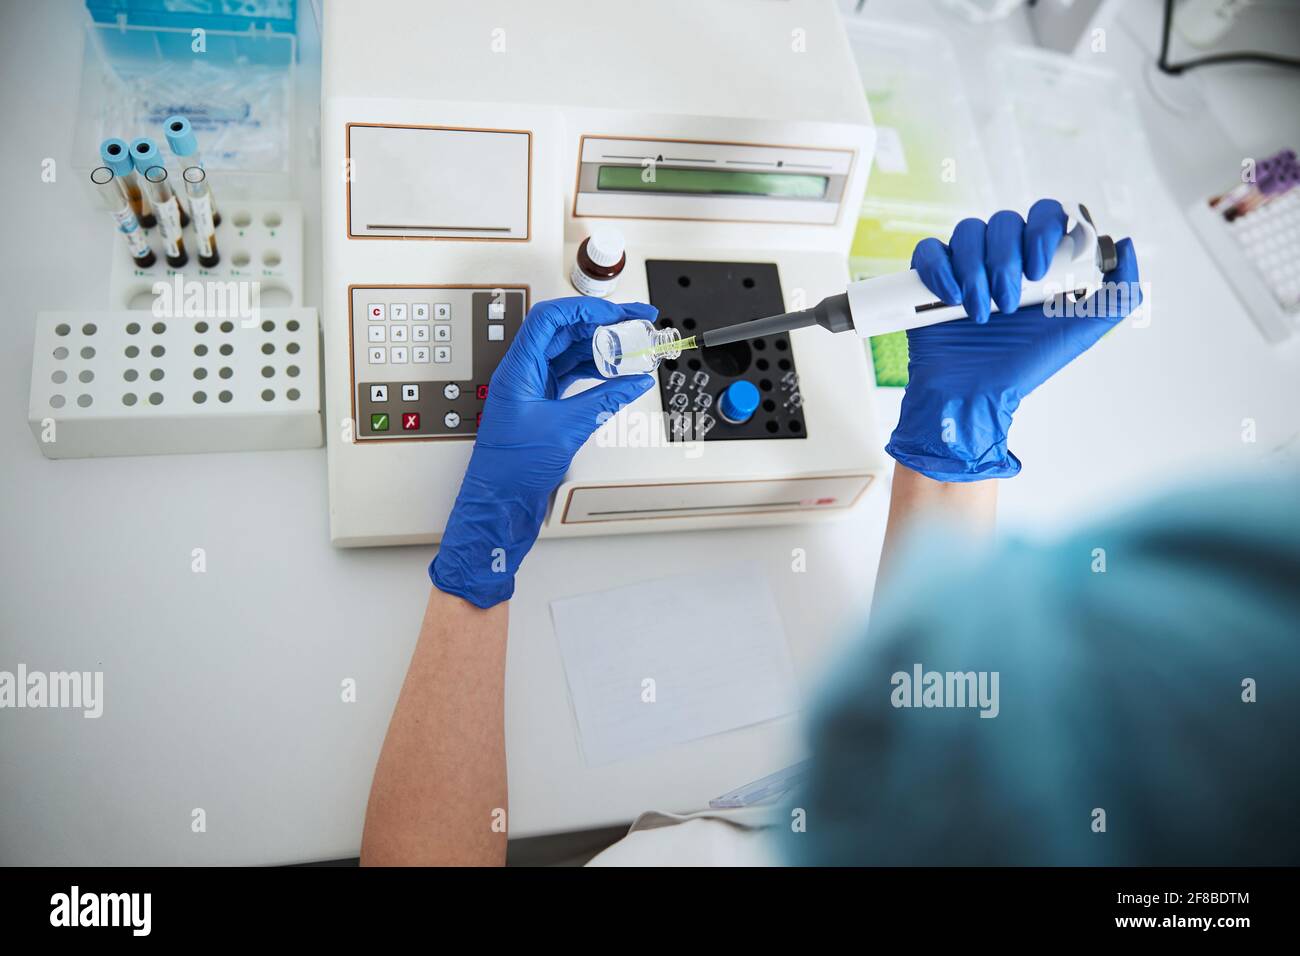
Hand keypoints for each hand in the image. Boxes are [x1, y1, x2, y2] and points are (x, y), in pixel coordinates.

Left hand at [430, 297, 655, 607]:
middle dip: (603, 322)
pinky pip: (573, 375)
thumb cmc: (511, 469)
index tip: (617, 312)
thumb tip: (634, 381)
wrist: (499, 503)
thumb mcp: (567, 429)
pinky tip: (620, 374)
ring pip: (571, 352)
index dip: (586, 308)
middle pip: (564, 330)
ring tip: (634, 345)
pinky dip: (598, 371)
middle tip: (636, 320)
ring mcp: (533, 387)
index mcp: (518, 369)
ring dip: (603, 346)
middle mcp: (523, 372)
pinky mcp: (543, 403)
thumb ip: (604, 400)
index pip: (550, 318)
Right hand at [886, 198, 1140, 480]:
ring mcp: (962, 266)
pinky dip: (939, 270)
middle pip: (1003, 221)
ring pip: (967, 232)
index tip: (1039, 271)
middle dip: (1005, 261)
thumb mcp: (1081, 333)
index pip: (1044, 215)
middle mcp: (1000, 258)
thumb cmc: (1023, 368)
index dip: (1041, 230)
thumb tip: (1125, 245)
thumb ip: (1117, 295)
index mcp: (1036, 262)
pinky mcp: (926, 280)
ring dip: (974, 272)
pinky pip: (928, 251)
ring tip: (979, 314)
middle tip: (1007, 304)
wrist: (971, 396)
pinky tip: (949, 299)